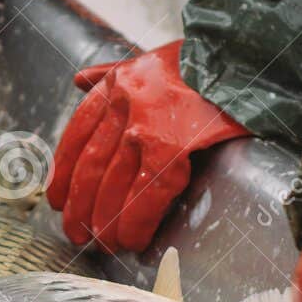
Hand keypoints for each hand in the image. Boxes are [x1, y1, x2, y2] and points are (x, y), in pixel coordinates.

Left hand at [46, 41, 247, 252]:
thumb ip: (111, 72)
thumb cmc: (201, 62)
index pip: (77, 136)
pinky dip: (138, 221)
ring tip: (107, 244)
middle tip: (78, 234)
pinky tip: (134, 239)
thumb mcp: (148, 57)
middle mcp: (124, 106)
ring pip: (114, 186)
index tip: (58, 201)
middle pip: (92, 168)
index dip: (64, 173)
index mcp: (115, 85)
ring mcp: (146, 128)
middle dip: (81, 207)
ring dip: (107, 222)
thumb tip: (79, 79)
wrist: (243, 57)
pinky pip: (147, 194)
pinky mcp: (173, 147)